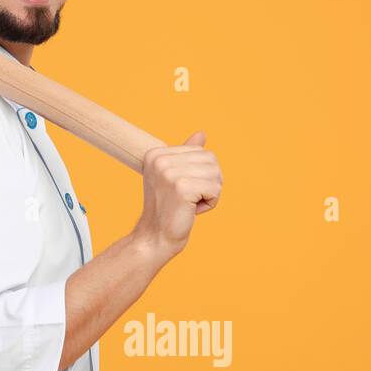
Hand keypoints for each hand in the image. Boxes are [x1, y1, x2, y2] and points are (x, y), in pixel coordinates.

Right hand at [131, 130, 222, 263]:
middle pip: (211, 160)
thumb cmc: (167, 208)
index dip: (199, 174)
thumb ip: (186, 155)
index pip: (201, 151)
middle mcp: (160, 159)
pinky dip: (210, 203)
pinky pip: (215, 189)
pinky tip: (192, 210)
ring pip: (216, 175)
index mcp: (155, 153)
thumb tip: (201, 134)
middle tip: (188, 199)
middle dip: (208, 182)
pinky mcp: (182, 187)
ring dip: (209, 193)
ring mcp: (169, 172)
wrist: (155, 237)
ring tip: (189, 204)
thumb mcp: (174, 176)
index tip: (180, 190)